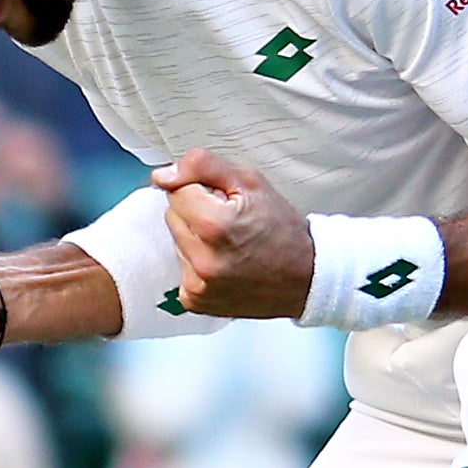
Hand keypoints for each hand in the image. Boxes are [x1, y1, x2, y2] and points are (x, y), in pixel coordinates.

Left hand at [154, 150, 315, 320]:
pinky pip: (181, 266)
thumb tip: (163, 175)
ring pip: (175, 241)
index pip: (176, 191)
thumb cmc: (281, 229)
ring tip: (229, 243)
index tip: (222, 199)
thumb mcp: (250, 182)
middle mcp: (203, 260)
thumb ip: (203, 167)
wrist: (304, 277)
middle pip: (172, 216)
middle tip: (228, 221)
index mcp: (215, 225)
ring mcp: (198, 284)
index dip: (200, 189)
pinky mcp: (195, 300)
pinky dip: (197, 261)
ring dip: (195, 237)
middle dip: (195, 212)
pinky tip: (223, 262)